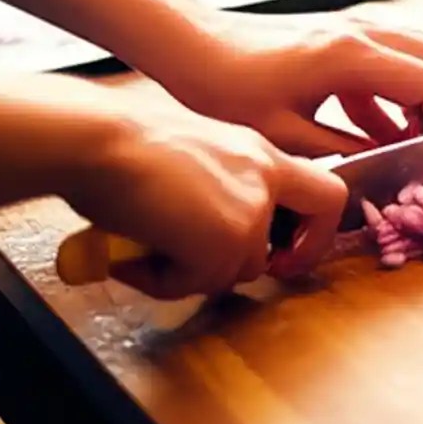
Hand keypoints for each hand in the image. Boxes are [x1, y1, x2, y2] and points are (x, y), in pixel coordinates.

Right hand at [68, 93, 346, 299]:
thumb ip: (217, 186)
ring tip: (148, 250)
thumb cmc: (122, 141)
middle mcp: (264, 176)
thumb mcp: (192, 153)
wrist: (99, 140)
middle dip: (283, 258)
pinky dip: (164, 280)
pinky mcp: (227, 241)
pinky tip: (136, 256)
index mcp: (258, 151)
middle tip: (244, 269)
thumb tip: (201, 230)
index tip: (286, 250)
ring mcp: (251, 209)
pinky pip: (199, 283)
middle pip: (310, 228)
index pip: (323, 188)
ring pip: (241, 269)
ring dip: (194, 272)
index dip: (315, 229)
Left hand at [160, 12, 422, 156]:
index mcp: (353, 56)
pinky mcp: (341, 37)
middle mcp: (363, 32)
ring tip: (418, 144)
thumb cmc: (226, 89)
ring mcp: (355, 29)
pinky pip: (394, 59)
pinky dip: (401, 93)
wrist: (189, 46)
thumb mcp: (288, 137)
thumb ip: (348, 153)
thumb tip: (392, 168)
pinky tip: (385, 133)